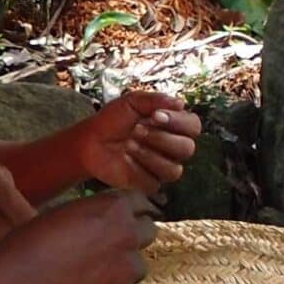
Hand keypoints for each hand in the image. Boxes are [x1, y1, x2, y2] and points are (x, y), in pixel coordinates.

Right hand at [0, 192, 157, 283]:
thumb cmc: (31, 244)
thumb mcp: (64, 215)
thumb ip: (93, 216)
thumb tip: (103, 223)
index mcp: (113, 208)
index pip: (141, 202)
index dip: (133, 211)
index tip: (129, 218)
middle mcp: (128, 235)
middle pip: (148, 231)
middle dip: (133, 237)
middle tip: (112, 247)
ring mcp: (127, 269)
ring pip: (137, 266)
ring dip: (122, 268)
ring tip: (91, 275)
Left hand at [77, 91, 200, 194]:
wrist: (90, 141)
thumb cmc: (112, 120)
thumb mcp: (131, 102)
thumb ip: (155, 100)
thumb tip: (180, 104)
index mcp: (173, 126)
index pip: (193, 126)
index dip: (178, 122)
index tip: (156, 116)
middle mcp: (173, 147)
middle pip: (187, 149)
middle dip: (161, 139)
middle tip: (137, 130)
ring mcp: (162, 167)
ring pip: (174, 170)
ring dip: (149, 155)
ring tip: (128, 145)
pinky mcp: (148, 183)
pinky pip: (154, 182)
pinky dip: (138, 170)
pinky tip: (126, 161)